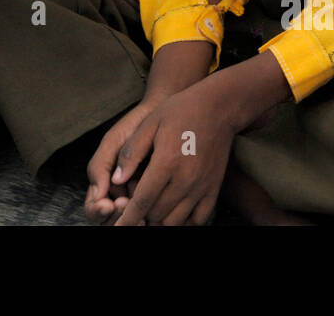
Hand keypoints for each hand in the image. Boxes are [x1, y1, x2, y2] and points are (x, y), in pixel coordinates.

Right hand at [86, 102, 153, 223]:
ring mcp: (140, 198)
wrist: (165, 114)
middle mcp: (120, 195)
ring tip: (144, 213)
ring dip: (135, 219)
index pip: (94, 209)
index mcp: (105, 185)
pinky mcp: (159, 198)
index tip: (108, 205)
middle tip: (126, 205)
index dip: (98, 211)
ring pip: (132, 221)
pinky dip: (153, 216)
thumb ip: (100, 166)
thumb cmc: (136, 126)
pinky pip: (153, 214)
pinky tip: (157, 208)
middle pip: (110, 221)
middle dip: (117, 217)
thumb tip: (98, 196)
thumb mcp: (113, 141)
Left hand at [109, 79, 237, 225]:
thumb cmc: (181, 111)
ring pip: (175, 221)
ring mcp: (202, 187)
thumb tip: (115, 180)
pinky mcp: (213, 189)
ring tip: (151, 208)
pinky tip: (173, 212)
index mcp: (166, 163)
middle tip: (135, 205)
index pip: (142, 201)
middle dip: (141, 215)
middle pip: (156, 214)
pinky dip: (184, 221)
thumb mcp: (150, 123)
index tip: (118, 226)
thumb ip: (132, 153)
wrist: (219, 107)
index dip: (128, 218)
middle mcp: (185, 180)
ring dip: (160, 219)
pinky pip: (198, 219)